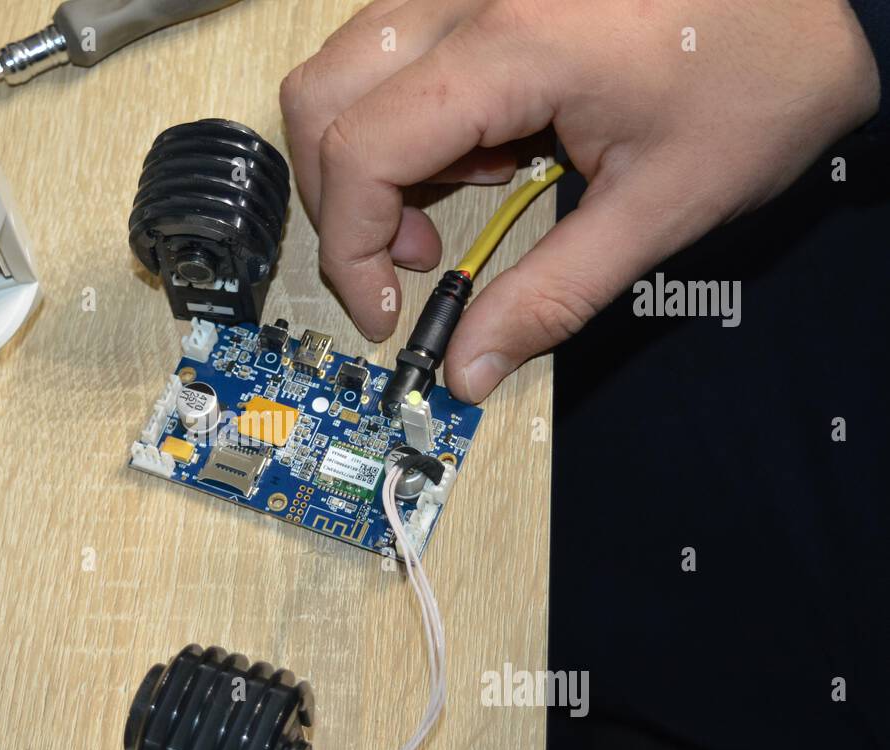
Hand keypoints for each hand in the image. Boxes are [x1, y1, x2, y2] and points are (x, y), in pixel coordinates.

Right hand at [280, 0, 879, 401]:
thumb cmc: (760, 82)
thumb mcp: (659, 209)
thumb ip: (550, 295)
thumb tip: (469, 370)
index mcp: (515, 47)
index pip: (362, 148)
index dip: (350, 247)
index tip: (383, 313)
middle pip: (322, 98)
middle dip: (342, 201)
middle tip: (409, 257)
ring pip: (345, 65)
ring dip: (365, 153)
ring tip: (450, 198)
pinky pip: (390, 46)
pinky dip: (399, 115)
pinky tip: (478, 145)